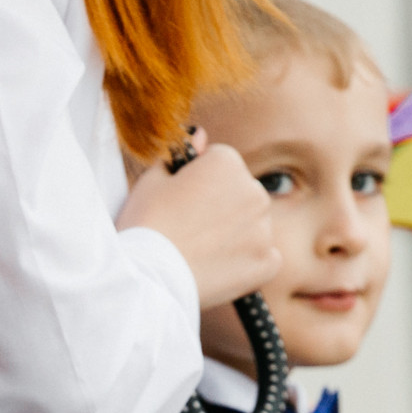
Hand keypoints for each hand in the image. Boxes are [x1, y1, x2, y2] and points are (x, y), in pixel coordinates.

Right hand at [116, 129, 279, 307]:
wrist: (146, 277)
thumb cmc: (144, 225)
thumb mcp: (152, 178)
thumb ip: (182, 153)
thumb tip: (200, 135)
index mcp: (227, 161)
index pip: (220, 166)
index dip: (197, 185)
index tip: (179, 205)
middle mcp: (254, 190)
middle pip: (239, 195)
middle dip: (220, 209)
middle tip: (187, 231)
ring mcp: (264, 227)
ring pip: (251, 227)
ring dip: (232, 236)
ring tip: (199, 253)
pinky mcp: (267, 261)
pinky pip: (264, 258)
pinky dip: (246, 264)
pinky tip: (219, 269)